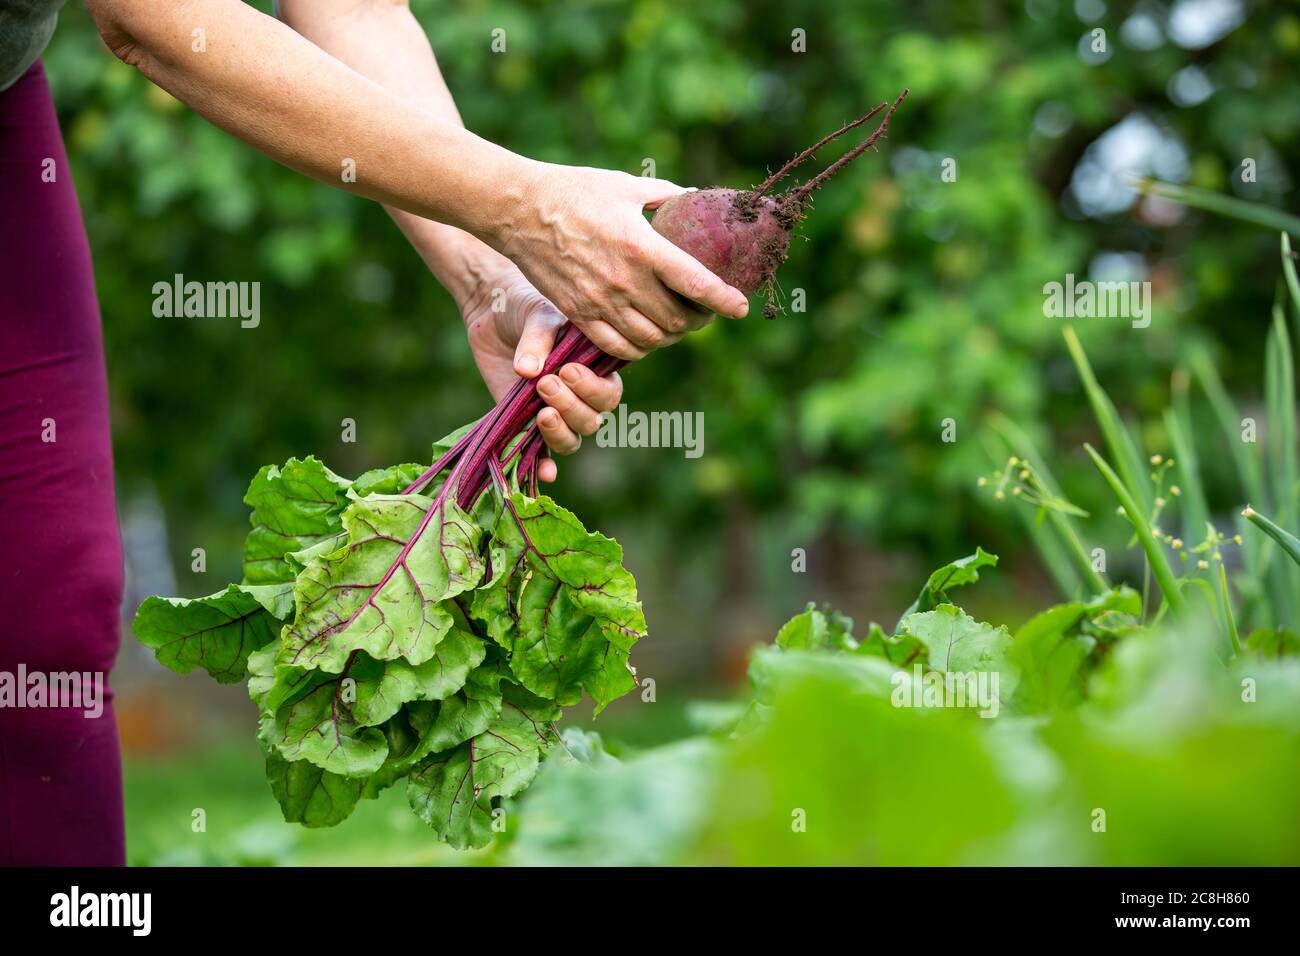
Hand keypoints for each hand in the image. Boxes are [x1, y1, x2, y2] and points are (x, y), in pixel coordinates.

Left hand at [459, 261, 621, 482]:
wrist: (493, 312)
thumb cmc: (526, 307)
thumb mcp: (537, 314)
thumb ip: (538, 339)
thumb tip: (526, 371)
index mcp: (596, 368)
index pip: (608, 393)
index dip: (591, 390)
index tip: (566, 370)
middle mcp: (580, 395)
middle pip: (593, 420)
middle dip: (571, 407)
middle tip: (544, 383)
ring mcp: (555, 411)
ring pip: (573, 439)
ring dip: (560, 432)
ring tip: (541, 412)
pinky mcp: (527, 423)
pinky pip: (542, 452)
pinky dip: (545, 466)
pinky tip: (544, 472)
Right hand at [493, 164, 747, 360]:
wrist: (518, 210)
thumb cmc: (575, 191)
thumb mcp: (627, 186)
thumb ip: (667, 197)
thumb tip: (698, 200)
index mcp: (640, 246)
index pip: (696, 284)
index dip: (725, 300)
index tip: (741, 308)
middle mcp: (623, 281)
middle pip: (678, 320)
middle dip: (700, 320)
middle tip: (706, 311)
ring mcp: (599, 303)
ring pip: (651, 340)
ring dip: (671, 336)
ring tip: (678, 323)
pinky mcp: (578, 315)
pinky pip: (618, 348)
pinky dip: (640, 348)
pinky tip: (646, 335)